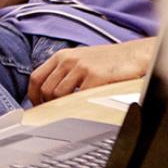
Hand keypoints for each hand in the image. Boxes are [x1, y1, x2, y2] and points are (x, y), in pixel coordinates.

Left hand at [28, 39, 156, 104]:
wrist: (134, 54)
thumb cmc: (109, 61)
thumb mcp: (80, 60)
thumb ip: (65, 72)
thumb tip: (49, 93)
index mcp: (62, 56)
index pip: (36, 77)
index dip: (33, 95)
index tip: (38, 106)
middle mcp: (68, 60)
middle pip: (46, 89)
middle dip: (48, 104)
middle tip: (55, 113)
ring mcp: (81, 67)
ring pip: (59, 94)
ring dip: (62, 106)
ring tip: (71, 110)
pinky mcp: (96, 76)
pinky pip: (79, 96)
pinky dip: (79, 105)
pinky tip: (85, 106)